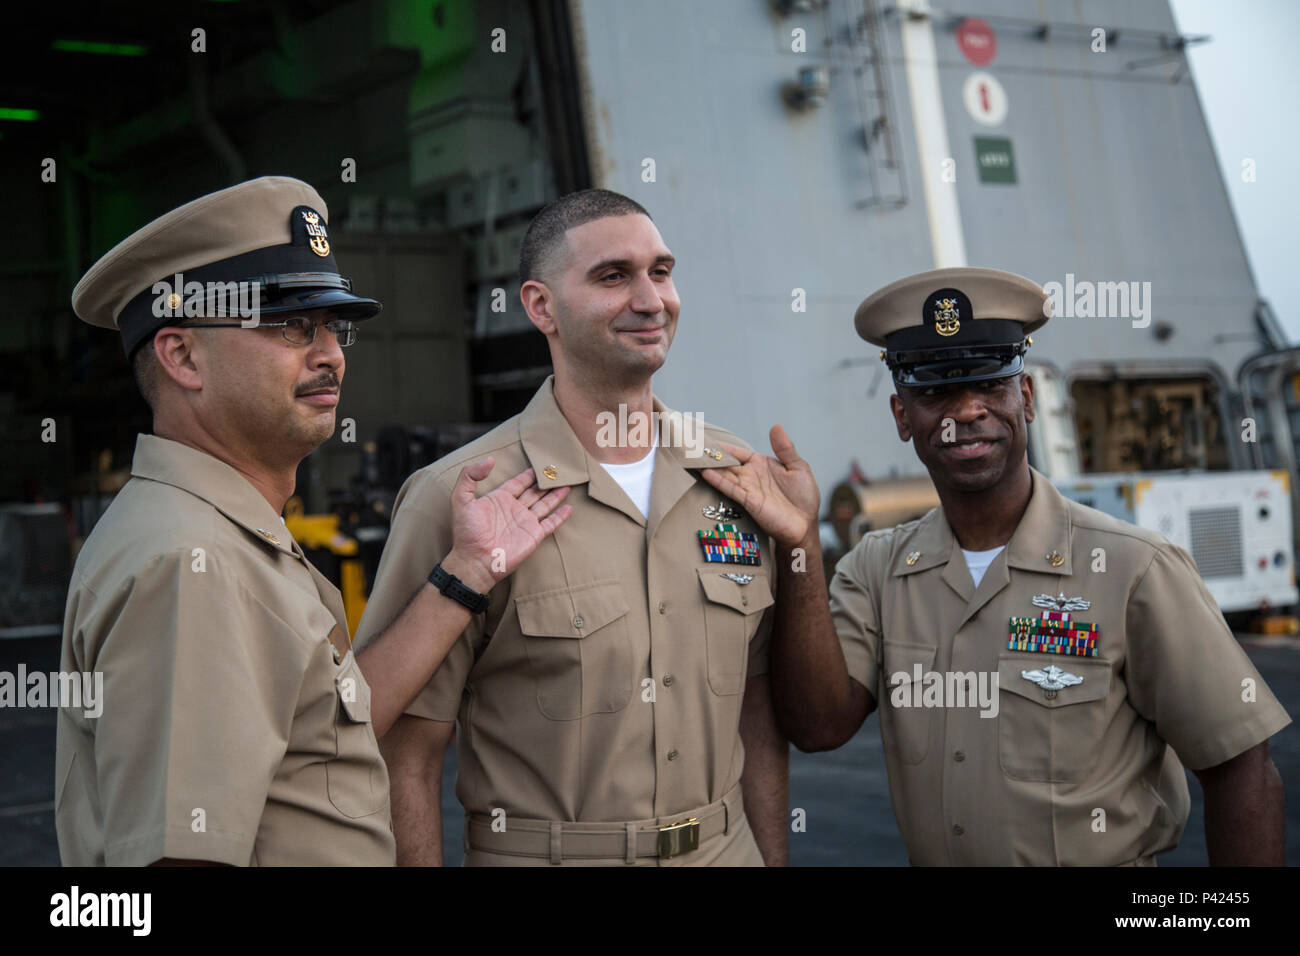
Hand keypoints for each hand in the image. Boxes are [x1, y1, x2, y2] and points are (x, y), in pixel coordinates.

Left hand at [442, 459, 572, 592]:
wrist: (475, 561)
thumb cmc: (467, 532)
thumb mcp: (461, 499)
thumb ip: (470, 476)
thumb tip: (489, 460)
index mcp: (500, 499)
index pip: (518, 483)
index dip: (528, 474)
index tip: (539, 464)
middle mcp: (514, 509)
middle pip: (534, 491)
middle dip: (545, 482)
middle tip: (557, 470)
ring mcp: (525, 522)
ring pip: (545, 504)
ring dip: (555, 495)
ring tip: (567, 484)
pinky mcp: (534, 535)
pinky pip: (550, 523)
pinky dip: (560, 516)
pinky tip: (569, 508)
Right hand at [699, 425, 819, 547]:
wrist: (805, 525)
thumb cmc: (803, 497)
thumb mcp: (798, 468)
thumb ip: (785, 449)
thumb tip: (776, 426)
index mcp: (761, 464)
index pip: (738, 453)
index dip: (724, 447)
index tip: (708, 440)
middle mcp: (751, 475)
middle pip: (727, 463)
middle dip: (711, 456)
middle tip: (693, 447)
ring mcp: (748, 488)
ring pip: (725, 474)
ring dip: (711, 466)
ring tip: (694, 457)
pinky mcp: (749, 501)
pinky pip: (731, 488)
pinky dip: (718, 480)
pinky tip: (707, 472)